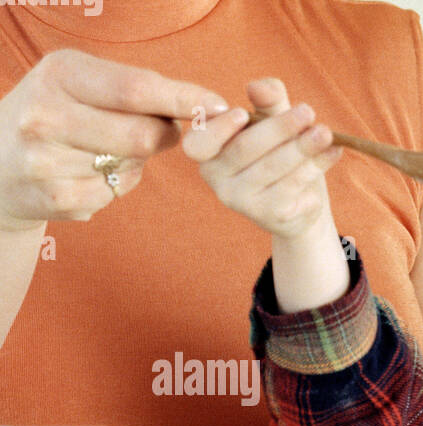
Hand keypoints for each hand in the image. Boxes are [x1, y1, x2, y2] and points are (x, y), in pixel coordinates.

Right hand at [0, 49, 226, 231]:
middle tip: (155, 132)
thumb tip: (209, 110)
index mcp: (59, 74)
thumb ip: (138, 91)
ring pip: (132, 167)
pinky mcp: (55, 198)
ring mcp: (45, 160)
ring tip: (104, 149)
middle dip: (162, 136)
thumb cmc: (58, 113)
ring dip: (134, 161)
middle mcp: (45, 114)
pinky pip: (114, 194)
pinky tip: (87, 173)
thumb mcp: (83, 84)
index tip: (220, 107)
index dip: (184, 100)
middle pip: (143, 135)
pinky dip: (114, 185)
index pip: (136, 89)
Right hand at [182, 78, 341, 238]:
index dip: (219, 128)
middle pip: (246, 149)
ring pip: (274, 168)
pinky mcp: (270, 216)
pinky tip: (333, 154)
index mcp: (207, 152)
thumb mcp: (273, 123)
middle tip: (308, 111)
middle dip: (280, 128)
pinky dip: (316, 167)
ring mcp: (243, 201)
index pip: (199, 142)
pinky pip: (294, 187)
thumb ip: (267, 102)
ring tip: (327, 133)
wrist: (300, 205)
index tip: (243, 112)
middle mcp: (217, 179)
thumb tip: (258, 88)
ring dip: (304, 148)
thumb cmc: (279, 154)